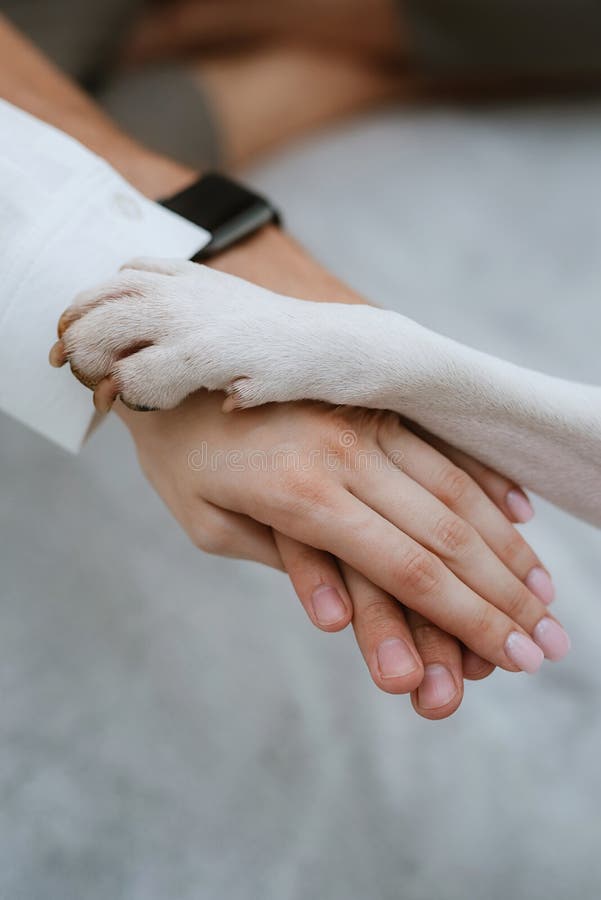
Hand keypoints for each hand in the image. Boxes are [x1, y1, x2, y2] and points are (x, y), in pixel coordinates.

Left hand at [56, 226, 566, 717]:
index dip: (466, 620)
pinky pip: (439, 442)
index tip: (511, 657)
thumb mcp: (207, 522)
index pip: (406, 570)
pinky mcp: (370, 399)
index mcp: (300, 494)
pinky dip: (483, 482)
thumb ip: (285, 563)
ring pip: (456, 488)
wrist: (171, 358)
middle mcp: (345, 451)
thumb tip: (343, 621)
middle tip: (546, 644)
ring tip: (545, 595)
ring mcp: (364, 418)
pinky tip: (519, 515)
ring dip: (506, 547)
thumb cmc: (180, 453)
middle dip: (503, 596)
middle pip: (446, 534)